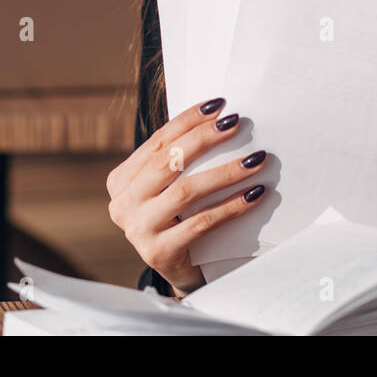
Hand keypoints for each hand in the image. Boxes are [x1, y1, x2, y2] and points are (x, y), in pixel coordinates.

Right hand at [107, 97, 268, 295]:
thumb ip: (179, 161)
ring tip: (255, 159)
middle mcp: (123, 203)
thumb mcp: (168, 188)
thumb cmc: (179, 219)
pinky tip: (255, 194)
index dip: (188, 121)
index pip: (158, 142)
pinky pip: (202, 223)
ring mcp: (138, 229)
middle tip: (237, 123)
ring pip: (186, 191)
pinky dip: (232, 206)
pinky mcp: (159, 253)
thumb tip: (220, 119)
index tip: (219, 105)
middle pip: (169, 161)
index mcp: (121, 180)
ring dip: (226, 172)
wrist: (180, 270)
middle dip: (205, 138)